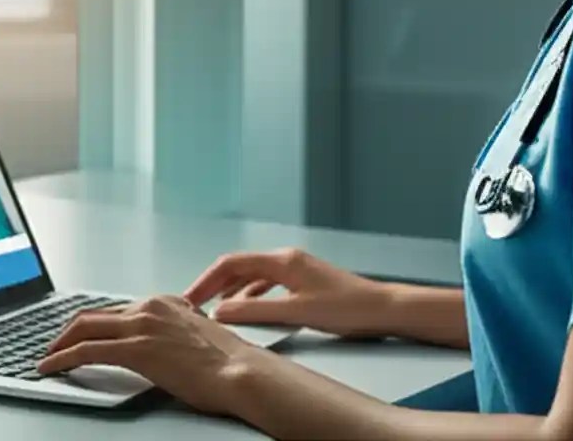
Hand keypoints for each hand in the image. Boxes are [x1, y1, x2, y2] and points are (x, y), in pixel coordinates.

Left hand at [38, 295, 264, 414]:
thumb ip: (174, 333)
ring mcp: (141, 325)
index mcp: (164, 302)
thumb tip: (163, 344)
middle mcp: (150, 307)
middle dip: (69, 330)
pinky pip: (86, 350)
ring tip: (47, 358)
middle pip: (95, 315)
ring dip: (60, 344)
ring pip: (84, 328)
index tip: (80, 334)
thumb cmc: (229, 363)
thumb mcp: (197, 337)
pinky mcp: (136, 348)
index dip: (93, 324)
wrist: (243, 372)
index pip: (116, 310)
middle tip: (55, 346)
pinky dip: (62, 359)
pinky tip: (51, 368)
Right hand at [185, 249, 389, 338]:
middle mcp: (285, 259)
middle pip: (238, 267)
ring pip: (251, 277)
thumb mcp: (296, 312)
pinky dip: (249, 296)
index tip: (189, 299)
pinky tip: (246, 310)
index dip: (206, 281)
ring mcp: (295, 269)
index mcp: (281, 260)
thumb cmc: (346, 308)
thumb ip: (255, 312)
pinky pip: (266, 284)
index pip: (230, 264)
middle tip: (194, 306)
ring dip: (230, 292)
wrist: (383, 309)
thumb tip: (219, 313)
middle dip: (213, 286)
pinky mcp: (303, 282)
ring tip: (215, 312)